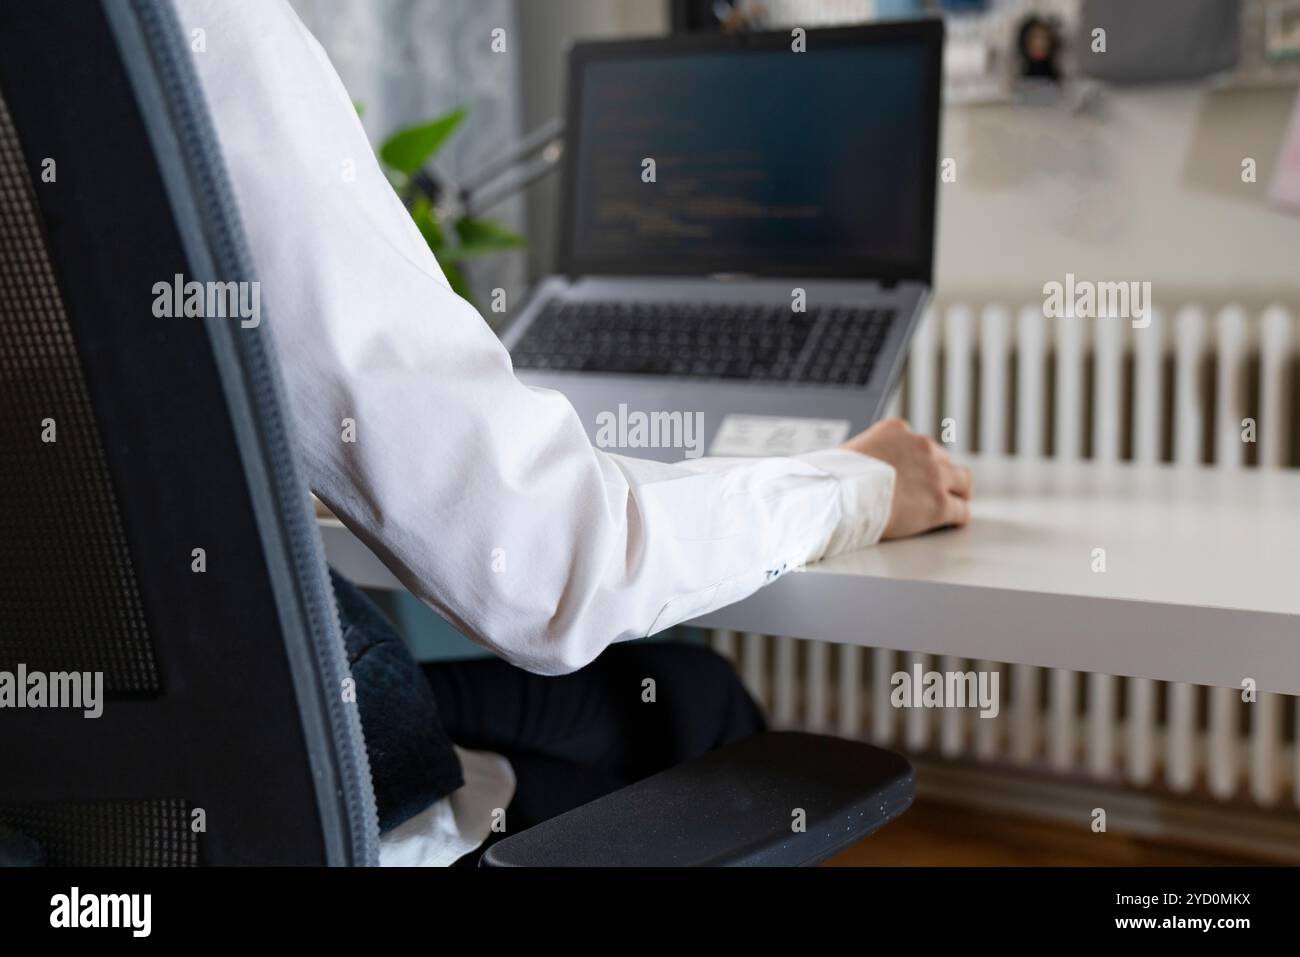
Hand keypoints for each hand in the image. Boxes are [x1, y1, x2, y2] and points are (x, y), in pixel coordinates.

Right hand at [841, 417, 971, 539]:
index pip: (918, 443)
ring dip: (958, 491)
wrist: (839, 497)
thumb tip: (857, 469)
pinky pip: (961, 510)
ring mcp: (933, 475)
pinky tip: (954, 521)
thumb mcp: (848, 450)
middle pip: (943, 460)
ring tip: (956, 501)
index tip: (915, 472)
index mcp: (896, 430)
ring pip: (962, 481)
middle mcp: (920, 447)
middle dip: (939, 474)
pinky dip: (958, 517)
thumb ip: (864, 456)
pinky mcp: (938, 504)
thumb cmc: (834, 478)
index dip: (918, 461)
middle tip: (937, 488)